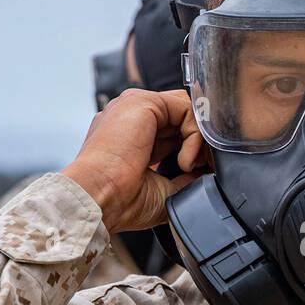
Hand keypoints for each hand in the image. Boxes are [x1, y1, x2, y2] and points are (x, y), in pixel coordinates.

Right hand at [61, 89, 206, 232]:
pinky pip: (186, 109)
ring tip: (192, 166)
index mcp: (130, 136)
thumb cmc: (121, 201)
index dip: (191, 148)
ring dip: (199, 140)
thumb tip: (205, 173)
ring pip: (186, 111)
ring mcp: (135, 107)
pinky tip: (185, 162)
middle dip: (200, 143)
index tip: (198, 172)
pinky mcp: (144, 102)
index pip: (172, 130)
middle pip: (181, 118)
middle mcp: (131, 118)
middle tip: (205, 168)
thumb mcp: (164, 189)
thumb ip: (186, 177)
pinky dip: (194, 136)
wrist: (99, 198)